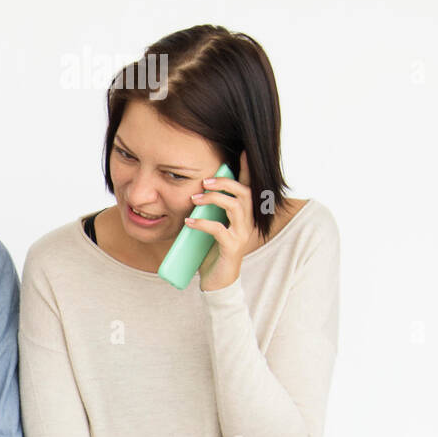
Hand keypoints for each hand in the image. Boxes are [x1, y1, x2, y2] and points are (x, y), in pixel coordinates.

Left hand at [189, 151, 253, 290]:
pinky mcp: (232, 248)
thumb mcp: (210, 230)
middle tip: (205, 181)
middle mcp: (247, 222)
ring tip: (195, 199)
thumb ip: (208, 214)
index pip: (248, 187)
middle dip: (225, 182)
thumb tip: (192, 198)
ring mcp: (241, 235)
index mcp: (243, 216)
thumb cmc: (212, 256)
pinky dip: (202, 223)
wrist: (218, 285)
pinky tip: (189, 222)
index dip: (247, 169)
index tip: (243, 151)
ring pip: (235, 206)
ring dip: (214, 199)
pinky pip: (219, 230)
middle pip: (244, 192)